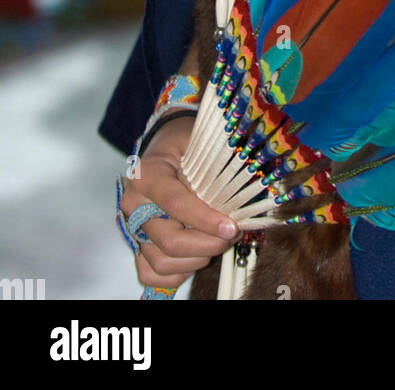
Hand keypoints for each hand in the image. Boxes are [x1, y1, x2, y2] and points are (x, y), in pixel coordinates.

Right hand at [120, 114, 239, 290]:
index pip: (176, 203)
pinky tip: (197, 256)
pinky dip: (179, 272)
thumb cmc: (185, 145)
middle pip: (170, 240)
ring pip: (163, 261)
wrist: (165, 147)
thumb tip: (238, 199)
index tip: (231, 227)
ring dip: (198, 259)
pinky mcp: (136, 245)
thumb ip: (213, 170)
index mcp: (147, 174)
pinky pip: (152, 273)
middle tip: (232, 235)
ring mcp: (132, 228)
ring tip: (218, 241)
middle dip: (208, 244)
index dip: (206, 219)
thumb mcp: (199, 144)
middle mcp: (134, 204)